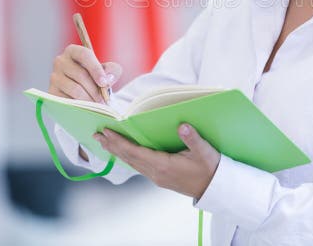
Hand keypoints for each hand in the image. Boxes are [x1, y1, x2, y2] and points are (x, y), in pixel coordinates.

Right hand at [49, 44, 122, 102]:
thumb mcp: (108, 70)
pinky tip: (87, 109)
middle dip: (95, 89)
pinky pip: (67, 100)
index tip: (104, 83)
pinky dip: (79, 106)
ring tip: (98, 106)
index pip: (85, 55)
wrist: (83, 91)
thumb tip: (108, 78)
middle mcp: (60, 61)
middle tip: (105, 100)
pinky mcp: (51, 92)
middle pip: (80, 74)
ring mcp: (54, 77)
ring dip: (89, 99)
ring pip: (74, 89)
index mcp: (73, 51)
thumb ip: (113, 70)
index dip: (96, 69)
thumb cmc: (96, 77)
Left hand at [94, 123, 220, 198]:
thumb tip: (182, 125)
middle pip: (129, 158)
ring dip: (117, 151)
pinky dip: (128, 157)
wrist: (216, 188)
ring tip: (104, 142)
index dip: (120, 142)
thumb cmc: (210, 168)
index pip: (135, 152)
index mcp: (164, 166)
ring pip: (132, 163)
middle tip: (96, 134)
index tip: (107, 132)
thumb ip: (192, 138)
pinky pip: (138, 166)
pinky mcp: (160, 177)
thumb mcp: (204, 152)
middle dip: (112, 146)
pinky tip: (124, 152)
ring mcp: (157, 177)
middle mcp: (156, 173)